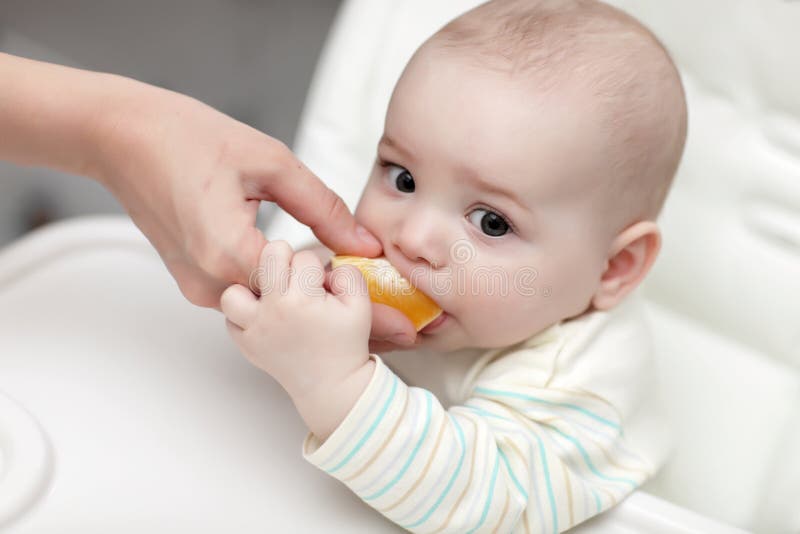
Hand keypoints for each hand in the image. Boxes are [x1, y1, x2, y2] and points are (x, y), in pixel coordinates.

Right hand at [91, 78, 381, 308]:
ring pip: (270, 306)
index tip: (404, 328)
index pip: (311, 297)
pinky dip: (278, 287)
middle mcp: (211, 283)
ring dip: (306, 299)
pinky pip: (248, 294)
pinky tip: (304, 275)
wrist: (121, 137)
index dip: (359, 310)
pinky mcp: (192, 280)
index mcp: (230, 253)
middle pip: (292, 313)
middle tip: (396, 324)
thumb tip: (365, 244)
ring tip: (354, 296)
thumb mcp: (271, 163)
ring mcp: (198, 287)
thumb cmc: (189, 137)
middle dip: (340, 314)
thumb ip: (324, 208)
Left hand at [220, 241, 373, 436]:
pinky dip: (243, 315)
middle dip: (284, 261)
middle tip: (294, 279)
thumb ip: (348, 274)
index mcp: (303, 299)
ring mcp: (255, 328)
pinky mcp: (246, 344)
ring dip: (251, 290)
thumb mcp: (360, 305)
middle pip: (268, 258)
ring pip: (234, 291)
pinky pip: (230, 319)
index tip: (320, 286)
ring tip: (270, 298)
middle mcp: (274, 311)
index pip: (304, 257)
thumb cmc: (344, 347)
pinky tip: (263, 317)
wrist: (332, 385)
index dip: (315, 268)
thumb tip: (326, 264)